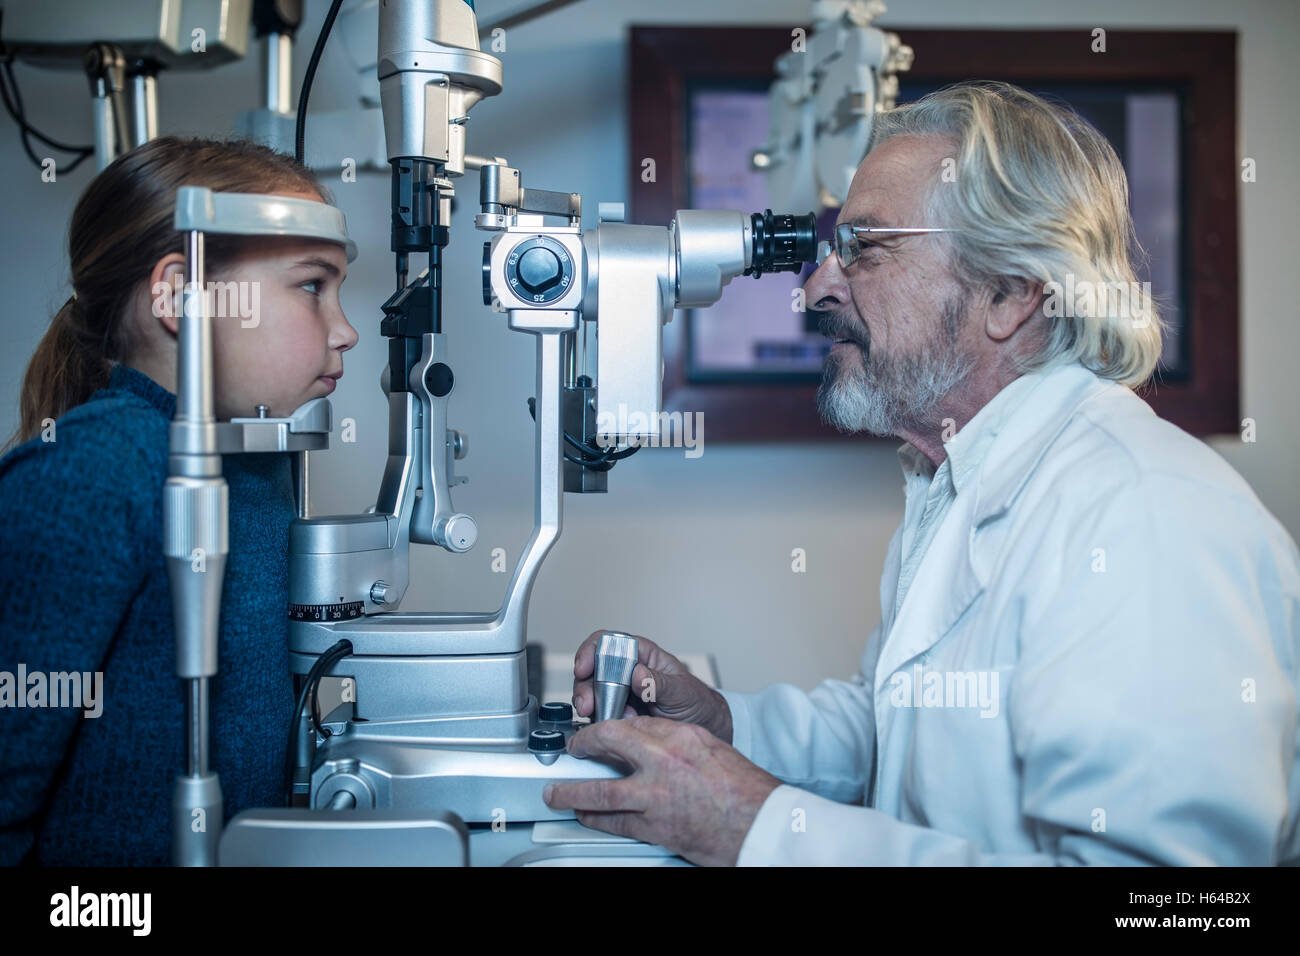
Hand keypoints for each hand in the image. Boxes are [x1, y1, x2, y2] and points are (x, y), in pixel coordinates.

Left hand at [543, 716, 780, 865]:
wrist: (759, 823)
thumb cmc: (743, 788)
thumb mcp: (708, 746)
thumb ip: (674, 740)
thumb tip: (645, 741)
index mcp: (677, 735)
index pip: (628, 723)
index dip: (605, 727)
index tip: (597, 732)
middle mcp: (662, 761)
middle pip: (605, 744)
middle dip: (581, 746)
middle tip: (571, 750)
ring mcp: (654, 796)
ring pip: (598, 792)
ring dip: (572, 792)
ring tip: (557, 794)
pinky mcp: (654, 827)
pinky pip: (613, 822)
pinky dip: (595, 819)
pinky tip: (586, 817)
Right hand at [571, 629, 732, 741]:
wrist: (705, 730)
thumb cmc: (698, 704)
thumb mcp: (684, 692)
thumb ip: (661, 683)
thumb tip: (638, 674)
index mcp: (644, 656)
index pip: (609, 642)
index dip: (592, 651)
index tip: (584, 668)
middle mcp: (627, 672)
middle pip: (593, 669)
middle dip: (585, 686)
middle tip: (587, 704)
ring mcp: (620, 694)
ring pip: (591, 693)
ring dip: (590, 706)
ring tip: (602, 718)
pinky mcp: (617, 715)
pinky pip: (598, 715)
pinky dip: (599, 723)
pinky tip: (611, 727)